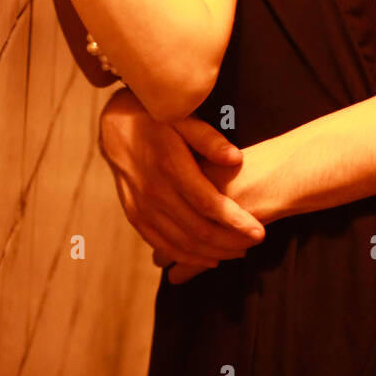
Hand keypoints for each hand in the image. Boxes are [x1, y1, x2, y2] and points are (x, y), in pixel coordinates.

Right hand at [98, 88, 265, 269]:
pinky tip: (208, 258)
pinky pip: (161, 244)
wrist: (116, 127)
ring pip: (181, 243)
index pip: (209, 204)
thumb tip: (236, 159)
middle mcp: (154, 192)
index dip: (236, 222)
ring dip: (212, 252)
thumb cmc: (156, 119)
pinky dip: (186, 256)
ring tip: (238, 252)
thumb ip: (209, 139)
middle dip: (230, 242)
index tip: (259, 232)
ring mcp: (142, 207)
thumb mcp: (183, 117)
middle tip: (254, 243)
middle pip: (198, 229)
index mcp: (170, 167)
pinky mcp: (135, 215)